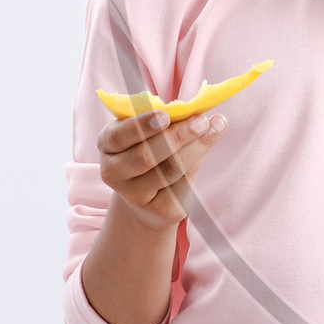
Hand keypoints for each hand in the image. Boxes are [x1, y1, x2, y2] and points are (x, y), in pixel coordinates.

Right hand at [97, 110, 228, 233]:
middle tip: (201, 121)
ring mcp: (134, 195)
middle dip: (176, 136)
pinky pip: (184, 183)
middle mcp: (114, 172)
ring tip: (215, 127)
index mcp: (108, 144)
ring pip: (169, 169)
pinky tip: (210, 143)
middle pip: (145, 156)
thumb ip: (171, 121)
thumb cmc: (153, 152)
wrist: (148, 200)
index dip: (142, 126)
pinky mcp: (160, 210)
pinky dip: (199, 160)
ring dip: (195, 147)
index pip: (119, 136)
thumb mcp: (151, 133)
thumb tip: (206, 113)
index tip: (166, 116)